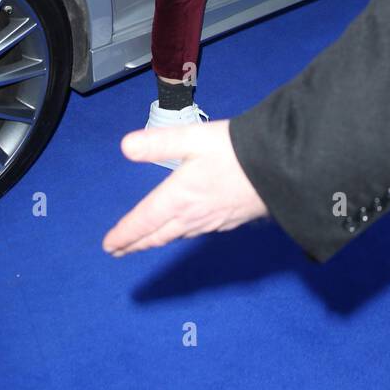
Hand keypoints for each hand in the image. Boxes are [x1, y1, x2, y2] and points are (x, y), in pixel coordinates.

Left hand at [103, 119, 268, 255]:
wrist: (280, 169)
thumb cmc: (236, 151)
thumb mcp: (192, 139)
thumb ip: (158, 143)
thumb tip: (126, 147)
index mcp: (178, 196)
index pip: (143, 221)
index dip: (124, 234)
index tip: (109, 245)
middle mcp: (192, 215)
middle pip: (158, 234)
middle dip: (135, 243)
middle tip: (119, 250)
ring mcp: (213, 221)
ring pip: (177, 235)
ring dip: (157, 240)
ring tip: (145, 242)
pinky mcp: (230, 220)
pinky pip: (197, 233)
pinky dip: (181, 234)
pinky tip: (185, 230)